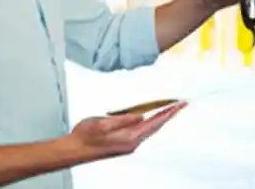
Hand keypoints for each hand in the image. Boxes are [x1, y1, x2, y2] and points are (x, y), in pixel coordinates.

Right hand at [68, 102, 186, 160]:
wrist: (74, 150)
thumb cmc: (86, 135)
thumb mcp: (103, 123)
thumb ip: (124, 120)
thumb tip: (141, 116)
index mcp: (130, 138)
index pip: (154, 123)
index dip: (168, 113)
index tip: (180, 104)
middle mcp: (132, 143)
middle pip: (155, 126)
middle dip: (168, 114)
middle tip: (180, 104)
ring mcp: (128, 144)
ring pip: (149, 129)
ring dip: (159, 118)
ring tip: (170, 108)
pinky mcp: (123, 144)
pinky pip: (142, 131)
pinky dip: (150, 122)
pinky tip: (151, 117)